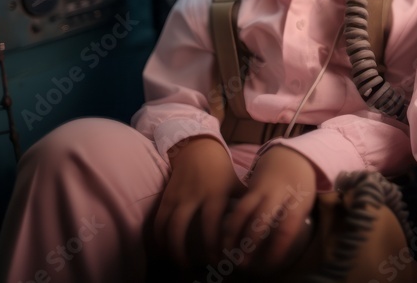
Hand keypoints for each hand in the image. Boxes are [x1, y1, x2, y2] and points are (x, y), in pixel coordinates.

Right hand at [153, 136, 241, 268]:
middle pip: (181, 228)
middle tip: (192, 268)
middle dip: (183, 251)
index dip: (212, 244)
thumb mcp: (236, 184)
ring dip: (169, 248)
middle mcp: (193, 195)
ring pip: (166, 226)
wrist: (198, 148)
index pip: (210, 223)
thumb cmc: (221, 170)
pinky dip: (159, 238)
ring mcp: (177, 196)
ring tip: (178, 263)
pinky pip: (158, 221)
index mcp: (215, 193)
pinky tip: (165, 250)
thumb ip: (246, 204)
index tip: (218, 260)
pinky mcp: (166, 197)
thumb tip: (258, 227)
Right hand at [220, 146, 317, 272]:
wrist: (289, 155)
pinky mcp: (249, 187)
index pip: (288, 226)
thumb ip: (292, 221)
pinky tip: (225, 238)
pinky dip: (232, 224)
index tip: (271, 263)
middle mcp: (278, 193)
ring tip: (227, 251)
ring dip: (233, 233)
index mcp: (297, 199)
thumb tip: (276, 248)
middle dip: (250, 241)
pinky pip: (239, 206)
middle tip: (243, 263)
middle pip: (262, 218)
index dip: (278, 247)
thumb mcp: (304, 202)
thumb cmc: (300, 185)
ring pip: (244, 210)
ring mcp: (261, 188)